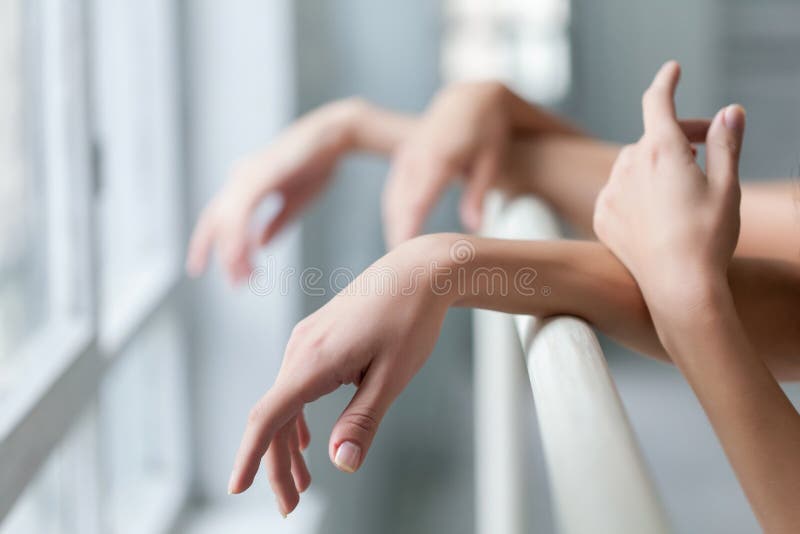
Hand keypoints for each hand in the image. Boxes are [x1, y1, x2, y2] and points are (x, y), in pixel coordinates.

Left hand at [185, 99, 365, 282]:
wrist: (337, 136)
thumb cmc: (318, 164)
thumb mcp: (295, 201)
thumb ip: (275, 224)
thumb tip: (258, 246)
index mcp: (246, 183)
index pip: (217, 218)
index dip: (206, 244)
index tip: (200, 269)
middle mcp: (241, 177)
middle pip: (216, 221)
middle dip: (221, 255)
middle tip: (236, 285)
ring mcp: (249, 174)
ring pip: (228, 218)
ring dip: (233, 250)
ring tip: (243, 275)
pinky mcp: (263, 173)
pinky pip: (244, 208)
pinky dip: (241, 233)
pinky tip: (244, 253)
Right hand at [227, 234, 456, 515]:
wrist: (417, 271)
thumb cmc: (409, 319)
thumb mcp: (392, 377)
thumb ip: (363, 421)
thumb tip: (341, 462)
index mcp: (314, 361)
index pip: (267, 417)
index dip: (249, 457)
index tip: (236, 489)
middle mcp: (300, 349)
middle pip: (274, 417)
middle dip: (278, 465)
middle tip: (291, 507)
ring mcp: (305, 341)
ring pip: (284, 402)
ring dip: (288, 445)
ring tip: (303, 484)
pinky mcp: (316, 338)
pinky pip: (295, 386)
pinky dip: (296, 419)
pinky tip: (305, 441)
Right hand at [383, 82, 578, 247]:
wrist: (469, 97)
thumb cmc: (488, 130)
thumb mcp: (492, 159)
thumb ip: (479, 194)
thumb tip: (473, 228)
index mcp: (438, 159)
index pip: (417, 203)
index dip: (408, 231)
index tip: (404, 256)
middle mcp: (416, 157)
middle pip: (400, 207)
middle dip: (398, 238)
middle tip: (400, 273)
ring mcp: (407, 156)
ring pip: (394, 201)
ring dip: (395, 230)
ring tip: (400, 261)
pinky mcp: (404, 158)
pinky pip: (394, 192)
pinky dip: (395, 215)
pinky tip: (399, 234)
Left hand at [593, 61, 745, 309]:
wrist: (678, 288)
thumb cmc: (709, 238)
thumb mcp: (728, 186)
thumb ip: (726, 144)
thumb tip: (729, 112)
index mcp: (662, 151)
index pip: (658, 102)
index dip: (666, 82)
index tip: (672, 70)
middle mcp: (628, 167)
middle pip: (651, 137)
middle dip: (680, 136)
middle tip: (708, 148)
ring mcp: (611, 192)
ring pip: (632, 164)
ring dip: (654, 164)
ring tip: (683, 186)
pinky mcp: (601, 217)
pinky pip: (617, 191)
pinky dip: (635, 191)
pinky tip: (657, 212)